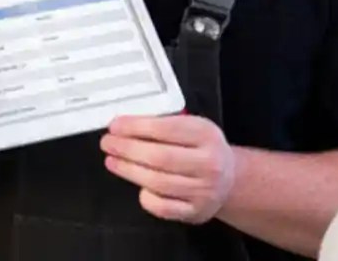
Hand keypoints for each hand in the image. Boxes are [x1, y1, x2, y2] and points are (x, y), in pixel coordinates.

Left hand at [101, 114, 236, 224]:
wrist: (229, 180)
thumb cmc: (203, 150)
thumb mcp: (193, 127)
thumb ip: (164, 124)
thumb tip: (125, 125)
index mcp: (206, 135)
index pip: (167, 128)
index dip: (137, 127)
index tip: (116, 125)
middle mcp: (208, 163)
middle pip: (160, 157)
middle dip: (127, 149)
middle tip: (108, 143)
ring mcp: (203, 190)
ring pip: (158, 182)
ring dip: (129, 171)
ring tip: (113, 161)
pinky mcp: (195, 212)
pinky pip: (163, 207)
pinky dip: (146, 197)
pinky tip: (137, 185)